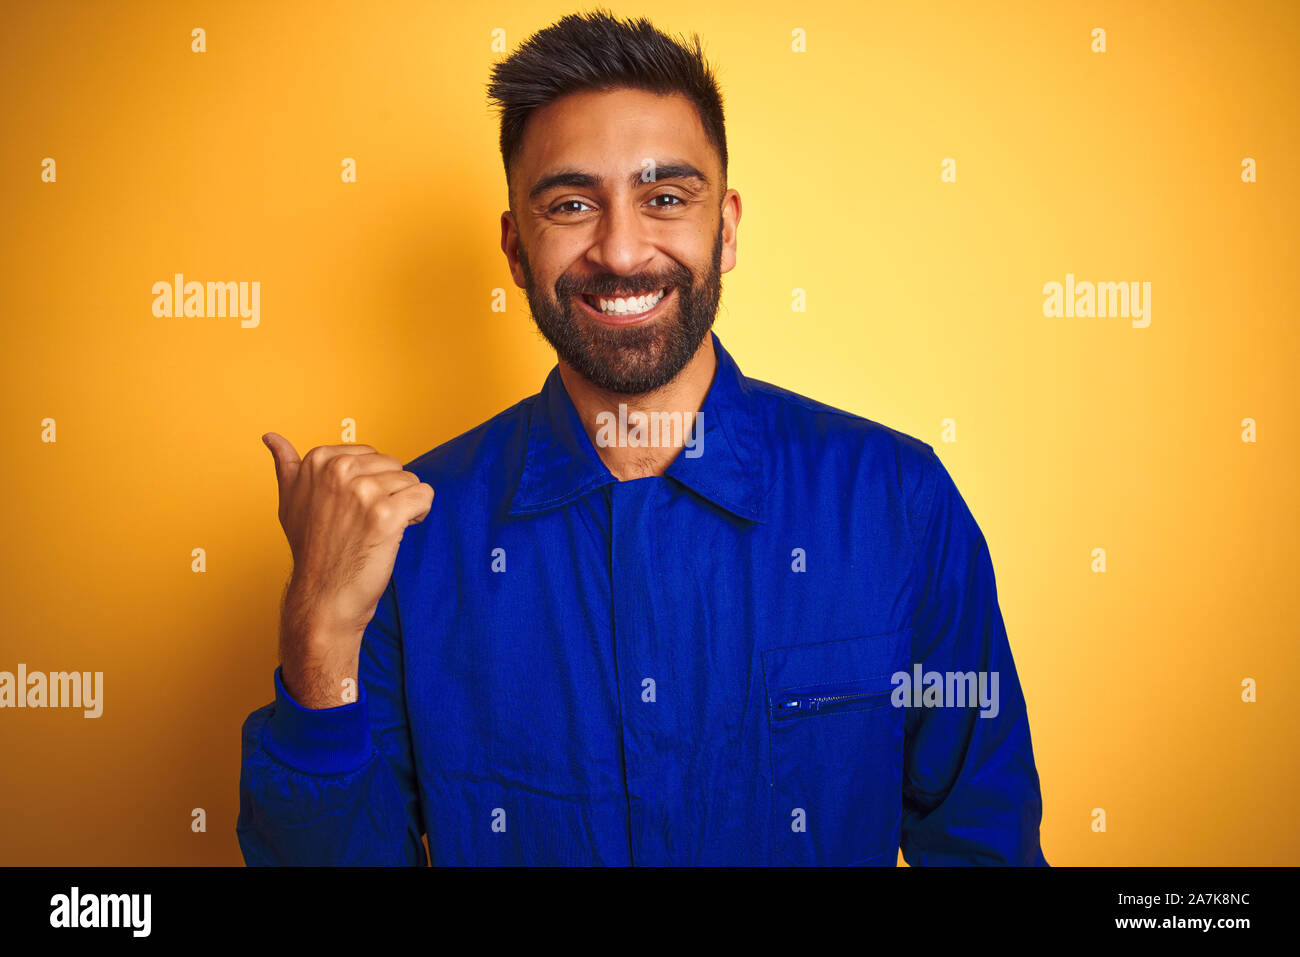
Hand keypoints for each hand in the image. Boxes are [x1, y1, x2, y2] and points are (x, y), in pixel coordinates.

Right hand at [261, 432, 433, 707]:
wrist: (323, 598)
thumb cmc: (312, 551)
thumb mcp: (289, 502)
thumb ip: (286, 466)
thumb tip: (271, 437)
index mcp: (318, 460)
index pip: (371, 455)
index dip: (370, 483)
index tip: (351, 509)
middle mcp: (338, 471)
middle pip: (394, 465)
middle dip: (389, 493)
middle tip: (365, 524)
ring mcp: (362, 491)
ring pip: (411, 481)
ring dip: (404, 506)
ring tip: (378, 530)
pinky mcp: (386, 514)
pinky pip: (425, 496)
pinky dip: (419, 515)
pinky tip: (398, 532)